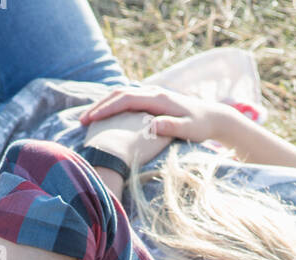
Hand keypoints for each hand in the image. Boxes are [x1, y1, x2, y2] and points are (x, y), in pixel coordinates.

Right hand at [78, 86, 230, 147]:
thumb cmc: (201, 127)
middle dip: (99, 107)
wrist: (213, 116)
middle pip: (118, 94)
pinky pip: (127, 99)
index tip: (90, 121)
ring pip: (121, 95)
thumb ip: (170, 127)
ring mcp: (152, 94)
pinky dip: (113, 106)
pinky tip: (106, 118)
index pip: (124, 100)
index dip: (105, 109)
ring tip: (89, 120)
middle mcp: (153, 93)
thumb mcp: (187, 130)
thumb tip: (152, 126)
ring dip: (104, 105)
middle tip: (82, 121)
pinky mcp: (153, 100)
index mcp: (157, 99)